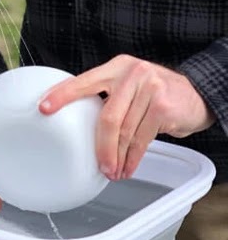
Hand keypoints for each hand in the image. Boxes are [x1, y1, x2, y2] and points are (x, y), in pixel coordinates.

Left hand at [39, 54, 215, 179]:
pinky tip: (128, 168)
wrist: (196, 94)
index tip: (43, 108)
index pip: (83, 81)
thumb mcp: (128, 86)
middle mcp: (132, 74)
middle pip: (107, 117)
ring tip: (112, 172)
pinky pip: (142, 139)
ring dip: (117, 157)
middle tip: (98, 167)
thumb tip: (73, 124)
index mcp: (115, 67)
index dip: (62, 95)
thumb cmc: (153, 93)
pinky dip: (133, 158)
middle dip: (100, 147)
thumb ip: (106, 97)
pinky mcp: (163, 106)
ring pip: (125, 132)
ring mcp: (150, 88)